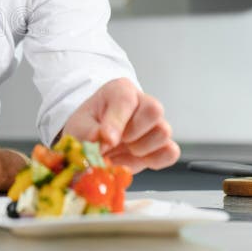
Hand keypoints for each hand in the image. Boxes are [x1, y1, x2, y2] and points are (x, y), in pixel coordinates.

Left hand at [62, 78, 179, 172]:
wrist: (92, 146)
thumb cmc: (86, 128)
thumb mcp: (80, 127)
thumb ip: (90, 133)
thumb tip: (104, 140)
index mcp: (119, 90)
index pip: (126, 99)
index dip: (117, 121)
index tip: (107, 139)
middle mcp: (142, 102)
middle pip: (154, 110)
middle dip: (133, 132)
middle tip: (116, 141)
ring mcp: (155, 123)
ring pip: (163, 132)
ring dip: (141, 147)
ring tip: (124, 148)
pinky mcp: (163, 144)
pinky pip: (171, 152)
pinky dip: (155, 160)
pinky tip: (136, 157)